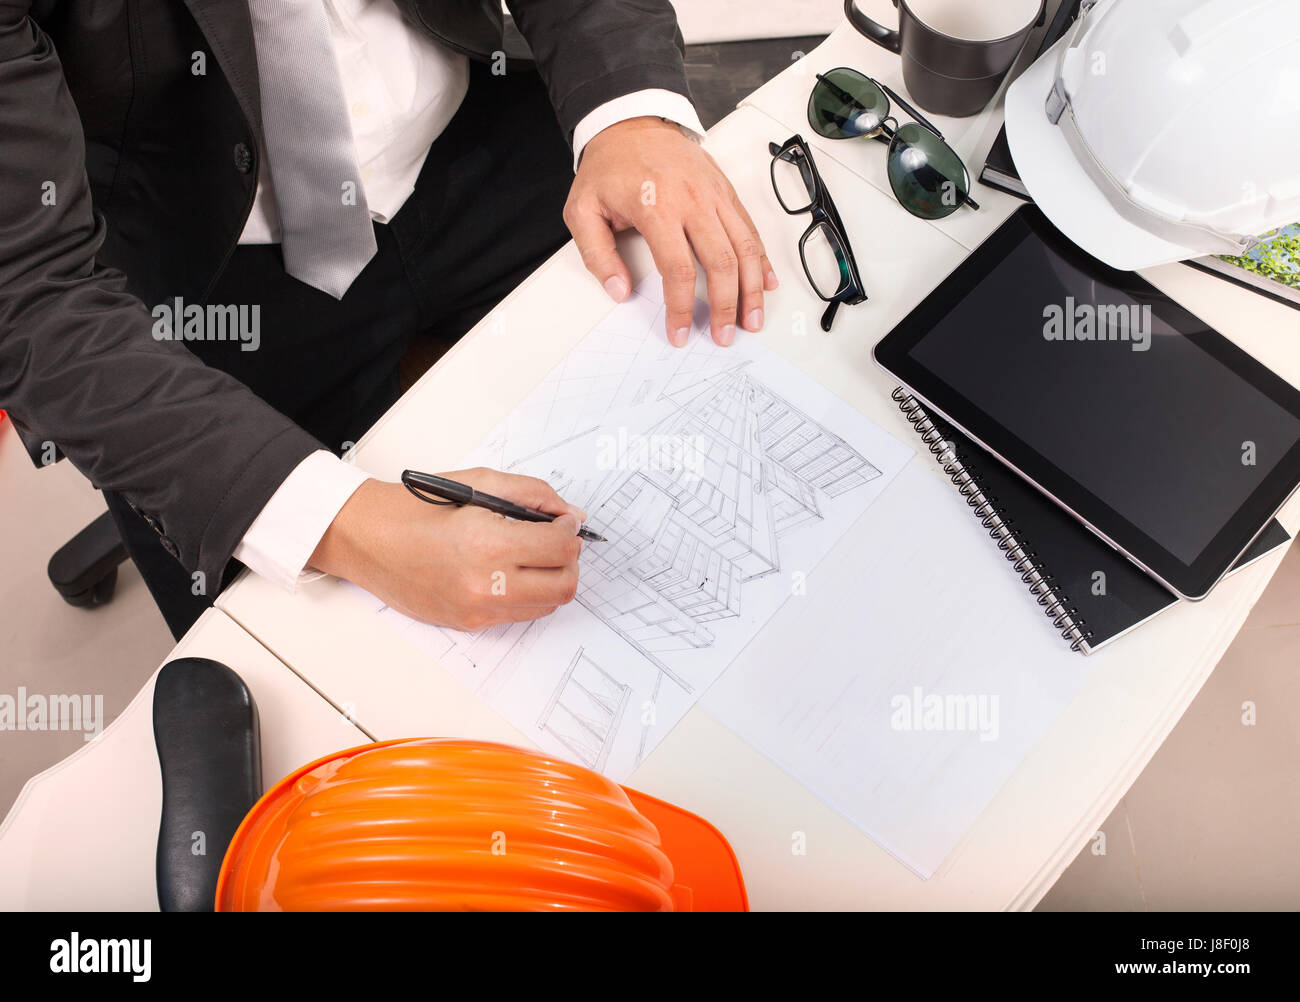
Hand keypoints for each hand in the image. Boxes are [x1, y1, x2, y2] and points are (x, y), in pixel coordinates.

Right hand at [309, 468, 586, 630]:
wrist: (368, 538)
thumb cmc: (417, 508)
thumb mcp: (478, 483)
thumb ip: (531, 495)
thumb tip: (571, 514)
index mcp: (488, 543)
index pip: (561, 549)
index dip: (570, 532)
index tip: (562, 522)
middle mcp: (486, 584)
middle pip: (563, 586)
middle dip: (568, 560)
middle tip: (554, 541)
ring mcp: (478, 610)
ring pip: (547, 606)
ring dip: (551, 580)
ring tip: (532, 556)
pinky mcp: (470, 624)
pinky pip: (520, 615)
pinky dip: (527, 594)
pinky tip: (509, 572)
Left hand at [565, 116, 778, 347]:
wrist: (631, 124)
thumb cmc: (609, 168)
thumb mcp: (582, 210)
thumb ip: (596, 255)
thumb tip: (619, 291)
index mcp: (656, 207)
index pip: (677, 269)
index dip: (682, 308)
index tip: (681, 332)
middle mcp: (692, 200)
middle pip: (721, 262)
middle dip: (727, 306)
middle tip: (725, 336)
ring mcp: (713, 194)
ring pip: (745, 247)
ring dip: (752, 288)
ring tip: (753, 319)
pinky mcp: (725, 190)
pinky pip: (750, 228)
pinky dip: (761, 259)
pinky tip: (766, 282)